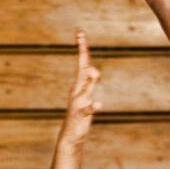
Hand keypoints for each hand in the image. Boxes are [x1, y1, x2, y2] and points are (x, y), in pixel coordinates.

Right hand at [59, 30, 100, 145]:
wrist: (71, 135)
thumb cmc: (80, 113)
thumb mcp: (86, 95)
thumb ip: (90, 81)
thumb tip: (94, 68)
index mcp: (79, 84)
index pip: (82, 62)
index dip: (82, 48)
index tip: (80, 32)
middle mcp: (77, 90)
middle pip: (82, 69)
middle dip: (82, 55)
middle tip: (82, 39)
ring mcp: (78, 102)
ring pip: (85, 89)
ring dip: (90, 82)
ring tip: (95, 72)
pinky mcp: (81, 115)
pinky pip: (87, 110)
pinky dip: (92, 107)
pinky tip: (98, 104)